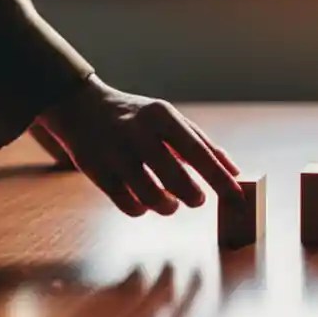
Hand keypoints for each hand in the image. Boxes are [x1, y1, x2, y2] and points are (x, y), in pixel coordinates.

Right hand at [34, 74, 242, 215]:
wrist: (82, 107)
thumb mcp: (170, 119)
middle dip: (192, 195)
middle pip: (174, 177)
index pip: (197, 151)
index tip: (235, 195)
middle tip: (198, 200)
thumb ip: (203, 144)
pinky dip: (141, 209)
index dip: (218, 177)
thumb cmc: (139, 117)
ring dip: (167, 207)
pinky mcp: (96, 171)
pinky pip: (126, 204)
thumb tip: (234, 172)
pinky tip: (145, 202)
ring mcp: (115, 153)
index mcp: (162, 116)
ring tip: (171, 204)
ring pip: (149, 195)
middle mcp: (138, 132)